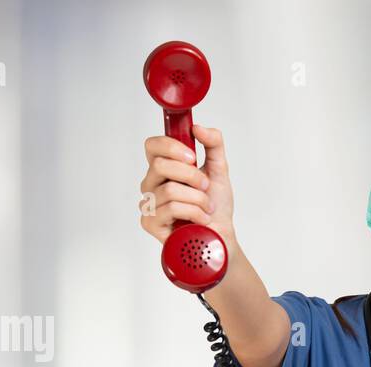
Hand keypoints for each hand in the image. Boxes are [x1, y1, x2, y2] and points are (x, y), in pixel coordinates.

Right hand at [138, 123, 233, 243]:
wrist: (221, 234)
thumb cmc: (216, 205)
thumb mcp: (219, 168)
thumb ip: (213, 143)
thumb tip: (197, 127)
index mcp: (163, 168)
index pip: (152, 145)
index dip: (171, 146)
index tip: (192, 156)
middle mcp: (151, 184)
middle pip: (160, 165)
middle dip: (191, 175)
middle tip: (205, 186)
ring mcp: (148, 204)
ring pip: (169, 189)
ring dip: (198, 198)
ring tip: (206, 207)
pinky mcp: (150, 223)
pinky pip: (170, 209)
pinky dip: (194, 212)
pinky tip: (200, 219)